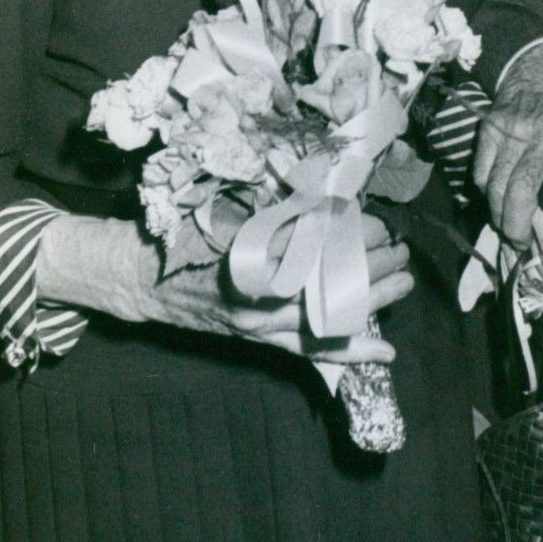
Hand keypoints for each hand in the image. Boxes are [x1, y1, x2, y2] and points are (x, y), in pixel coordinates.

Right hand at [36, 210, 411, 363]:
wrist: (139, 276)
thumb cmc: (178, 232)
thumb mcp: (217, 208)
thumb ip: (267, 205)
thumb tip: (321, 191)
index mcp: (246, 258)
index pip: (312, 248)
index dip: (350, 236)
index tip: (376, 220)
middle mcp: (255, 298)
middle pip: (327, 285)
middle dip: (369, 266)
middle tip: (400, 248)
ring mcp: (258, 324)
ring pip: (326, 317)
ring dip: (370, 300)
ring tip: (403, 281)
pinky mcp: (259, 339)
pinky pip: (310, 350)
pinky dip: (350, 349)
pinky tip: (385, 349)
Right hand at [475, 41, 542, 266]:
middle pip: (523, 190)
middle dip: (518, 229)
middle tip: (522, 246)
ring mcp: (513, 129)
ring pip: (496, 187)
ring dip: (500, 218)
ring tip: (510, 232)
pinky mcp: (489, 127)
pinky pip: (481, 174)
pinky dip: (487, 195)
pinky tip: (498, 199)